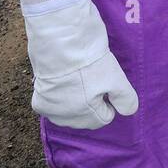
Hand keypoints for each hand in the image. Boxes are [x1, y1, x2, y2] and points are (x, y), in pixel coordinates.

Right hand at [23, 0, 137, 128]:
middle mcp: (67, 121)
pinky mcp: (38, 102)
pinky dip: (57, 95)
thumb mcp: (116, 79)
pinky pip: (52, 104)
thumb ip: (125, 99)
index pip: (105, 117)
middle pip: (85, 116)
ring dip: (73, 99)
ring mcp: (51, 113)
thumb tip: (129, 111)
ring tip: (75, 78)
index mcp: (88, 118)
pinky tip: (61, 80)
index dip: (107, 99)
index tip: (104, 83)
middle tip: (90, 78)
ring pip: (68, 111)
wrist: (60, 45)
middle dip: (90, 102)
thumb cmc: (90, 63)